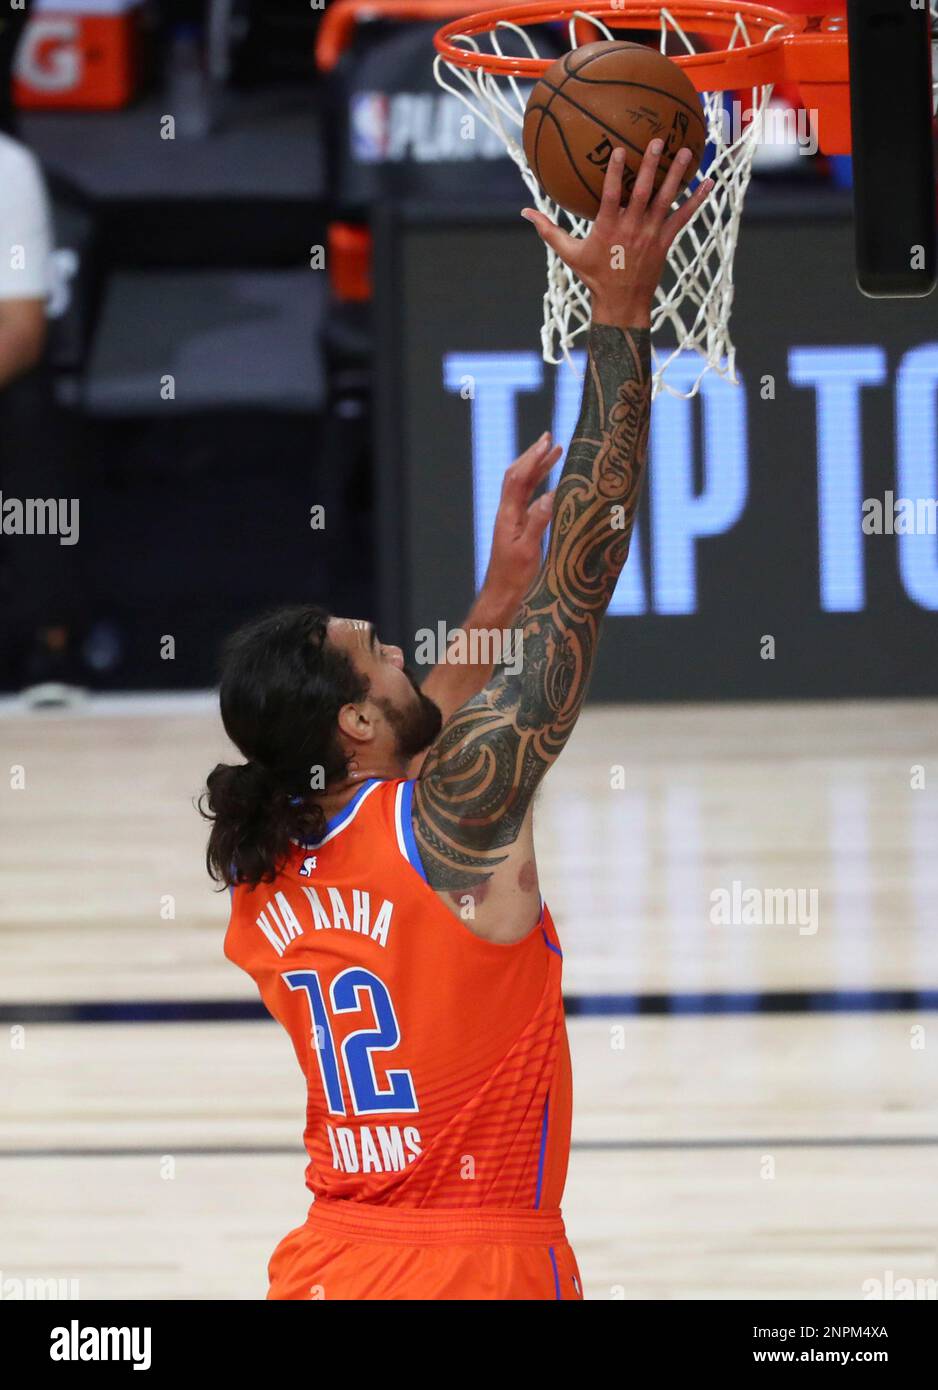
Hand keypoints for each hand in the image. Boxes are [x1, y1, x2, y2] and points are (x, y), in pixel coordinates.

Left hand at [482, 432, 562, 608]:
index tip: (548, 444)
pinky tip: (550, 483)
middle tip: (550, 439)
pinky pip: (528, 498)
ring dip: (537, 468)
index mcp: (509, 515)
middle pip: (517, 475)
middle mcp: (508, 512)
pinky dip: (539, 485)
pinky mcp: (517, 526)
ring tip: (554, 453)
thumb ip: (538, 522)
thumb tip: (551, 495)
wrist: (502, 593)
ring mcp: (512, 519)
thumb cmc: (515, 576)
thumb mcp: (529, 549)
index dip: (533, 459)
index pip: (519, 479)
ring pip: (522, 485)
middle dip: (533, 456)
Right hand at [521, 140, 712, 327]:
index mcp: (608, 228)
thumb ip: (548, 229)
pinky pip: (684, 217)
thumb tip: (525, 212)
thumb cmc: (594, 276)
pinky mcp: (666, 241)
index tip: (619, 149)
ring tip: (686, 152)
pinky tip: (709, 183)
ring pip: (667, 200)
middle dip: (652, 165)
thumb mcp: (569, 253)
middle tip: (659, 140)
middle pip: (644, 192)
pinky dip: (697, 200)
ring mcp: (652, 234)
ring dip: (677, 175)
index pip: (611, 195)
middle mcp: (632, 228)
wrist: (622, 303)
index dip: (614, 172)